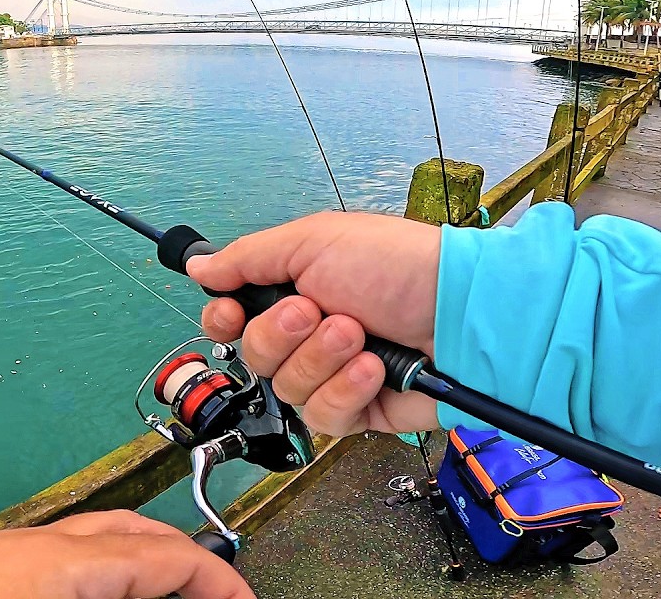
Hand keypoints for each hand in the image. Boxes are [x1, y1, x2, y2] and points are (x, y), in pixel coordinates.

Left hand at [0, 510, 252, 598]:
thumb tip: (174, 592)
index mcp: (62, 566)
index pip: (168, 558)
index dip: (219, 584)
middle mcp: (40, 547)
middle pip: (140, 537)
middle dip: (189, 568)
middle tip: (219, 598)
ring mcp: (12, 554)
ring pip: (105, 542)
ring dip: (148, 568)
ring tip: (173, 598)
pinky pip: (70, 556)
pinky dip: (108, 576)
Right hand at [186, 212, 441, 436]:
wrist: (462, 312)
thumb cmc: (397, 265)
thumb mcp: (313, 242)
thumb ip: (248, 258)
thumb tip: (198, 266)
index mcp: (294, 290)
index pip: (232, 319)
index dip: (223, 321)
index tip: (229, 312)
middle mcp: (309, 335)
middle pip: (254, 355)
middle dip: (283, 335)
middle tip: (319, 311)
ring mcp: (334, 375)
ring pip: (287, 389)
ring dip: (322, 360)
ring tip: (360, 336)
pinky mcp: (360, 411)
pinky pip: (324, 418)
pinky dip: (346, 391)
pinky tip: (373, 370)